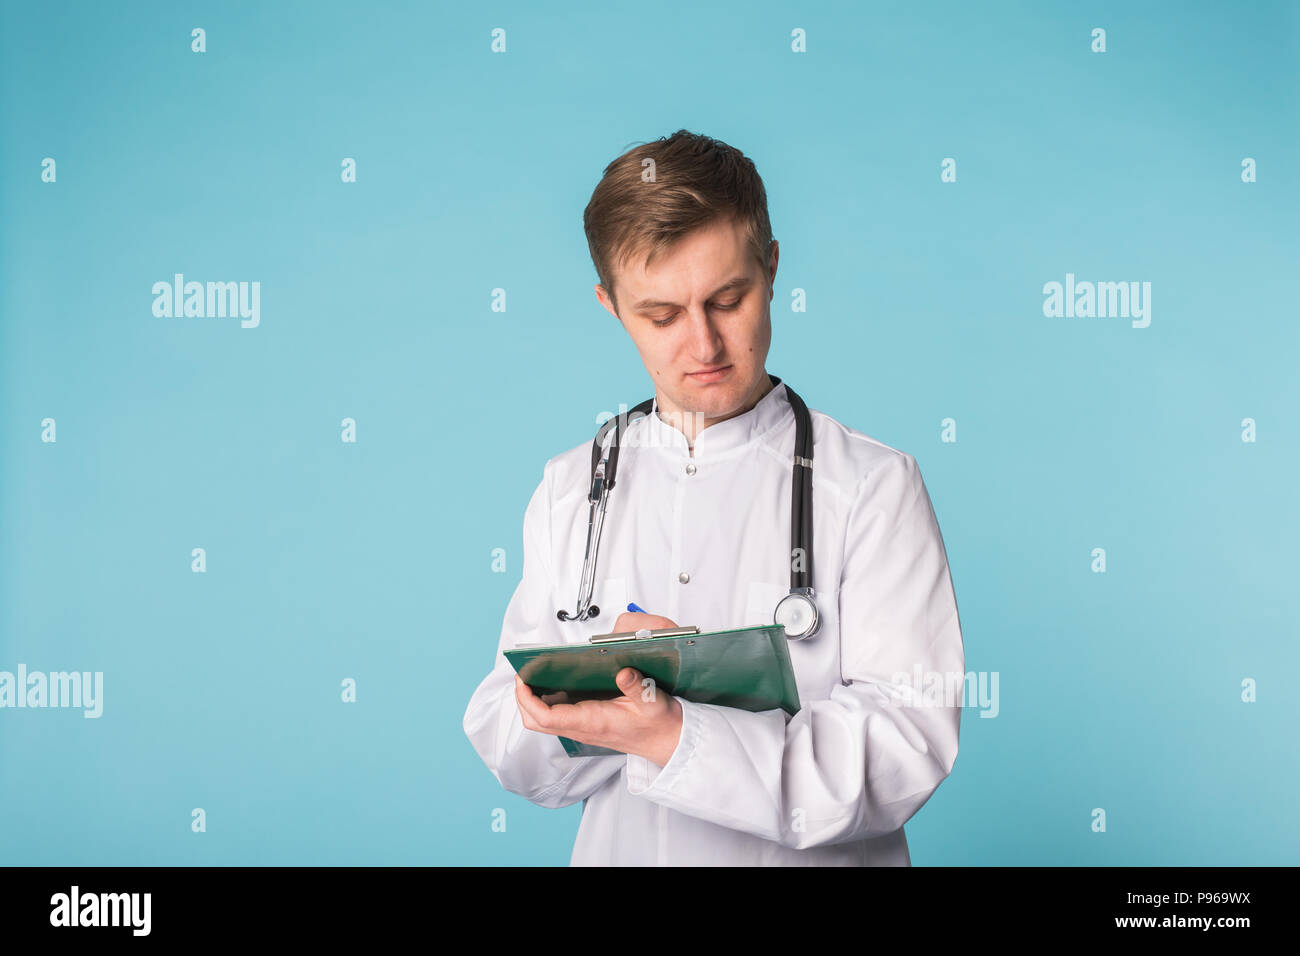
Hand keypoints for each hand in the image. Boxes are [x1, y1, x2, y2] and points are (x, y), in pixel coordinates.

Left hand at [514, 613, 683, 765]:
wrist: (668, 741)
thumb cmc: (659, 723)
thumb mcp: (653, 701)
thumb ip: (638, 687)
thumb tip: (623, 672)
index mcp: (592, 722)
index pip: (545, 717)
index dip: (527, 699)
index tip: (522, 678)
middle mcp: (582, 728)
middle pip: (536, 722)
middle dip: (522, 700)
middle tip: (523, 675)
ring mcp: (582, 729)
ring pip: (543, 721)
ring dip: (533, 701)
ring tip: (534, 674)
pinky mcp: (587, 725)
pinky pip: (556, 717)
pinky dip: (547, 701)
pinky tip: (554, 682)